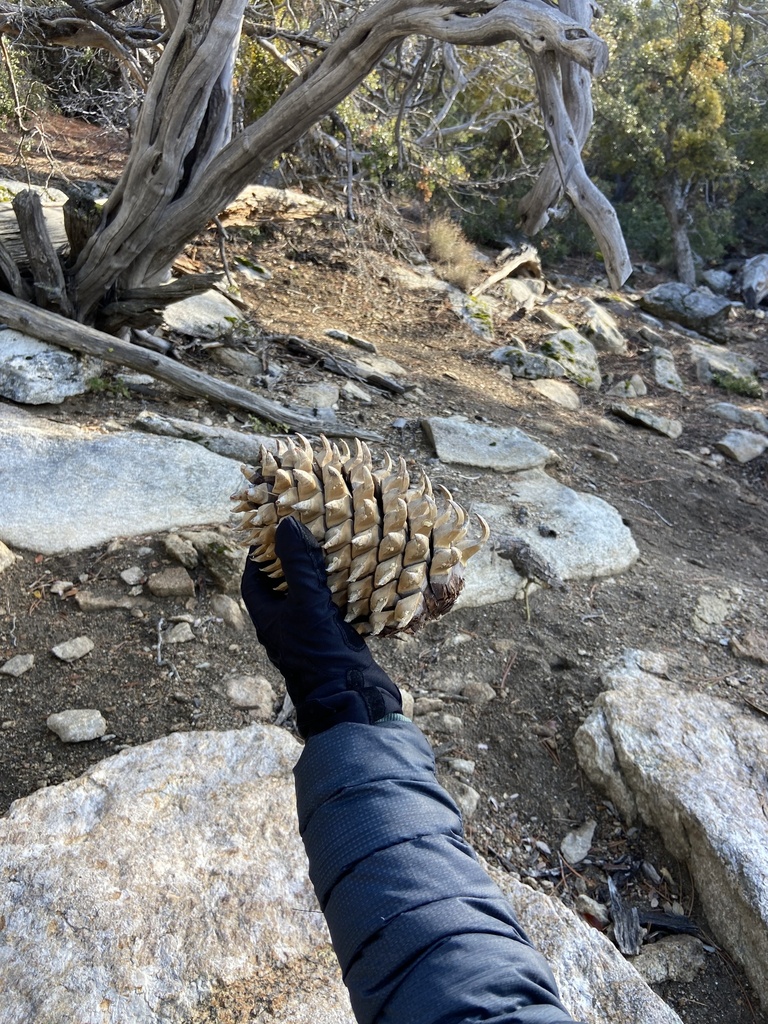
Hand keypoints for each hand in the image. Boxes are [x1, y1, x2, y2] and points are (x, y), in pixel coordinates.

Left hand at [241, 516, 401, 736]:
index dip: (258, 556)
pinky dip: (339, 593)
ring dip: (318, 576)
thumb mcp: (307, 603)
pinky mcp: (334, 642)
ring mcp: (310, 637)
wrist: (352, 700)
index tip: (272, 532)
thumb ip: (298, 564)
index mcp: (269, 620)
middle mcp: (286, 628)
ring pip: (308, 598)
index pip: (253, 582)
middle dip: (292, 562)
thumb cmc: (321, 654)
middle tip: (307, 535)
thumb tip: (285, 524)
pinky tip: (355, 577)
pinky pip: (331, 610)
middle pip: (282, 588)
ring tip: (332, 550)